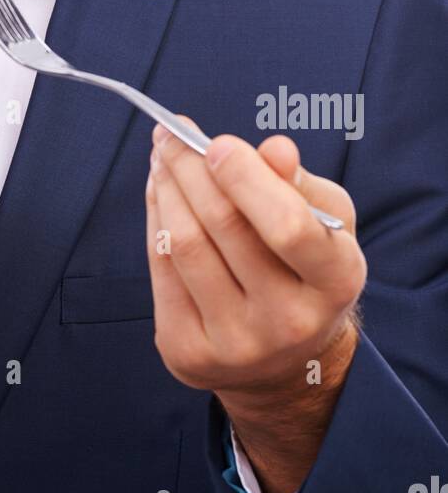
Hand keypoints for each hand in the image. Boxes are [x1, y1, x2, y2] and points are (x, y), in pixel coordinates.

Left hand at [145, 118, 366, 492]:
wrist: (284, 357)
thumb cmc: (304, 263)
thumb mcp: (324, 219)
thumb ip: (298, 182)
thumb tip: (274, 149)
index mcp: (336, 281)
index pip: (288, 225)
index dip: (245, 177)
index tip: (215, 142)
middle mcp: (289, 322)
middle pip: (225, 226)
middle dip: (190, 168)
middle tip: (170, 134)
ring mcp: (237, 344)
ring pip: (186, 244)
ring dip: (166, 189)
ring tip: (162, 157)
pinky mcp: (190, 353)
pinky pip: (162, 269)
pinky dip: (156, 220)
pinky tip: (159, 194)